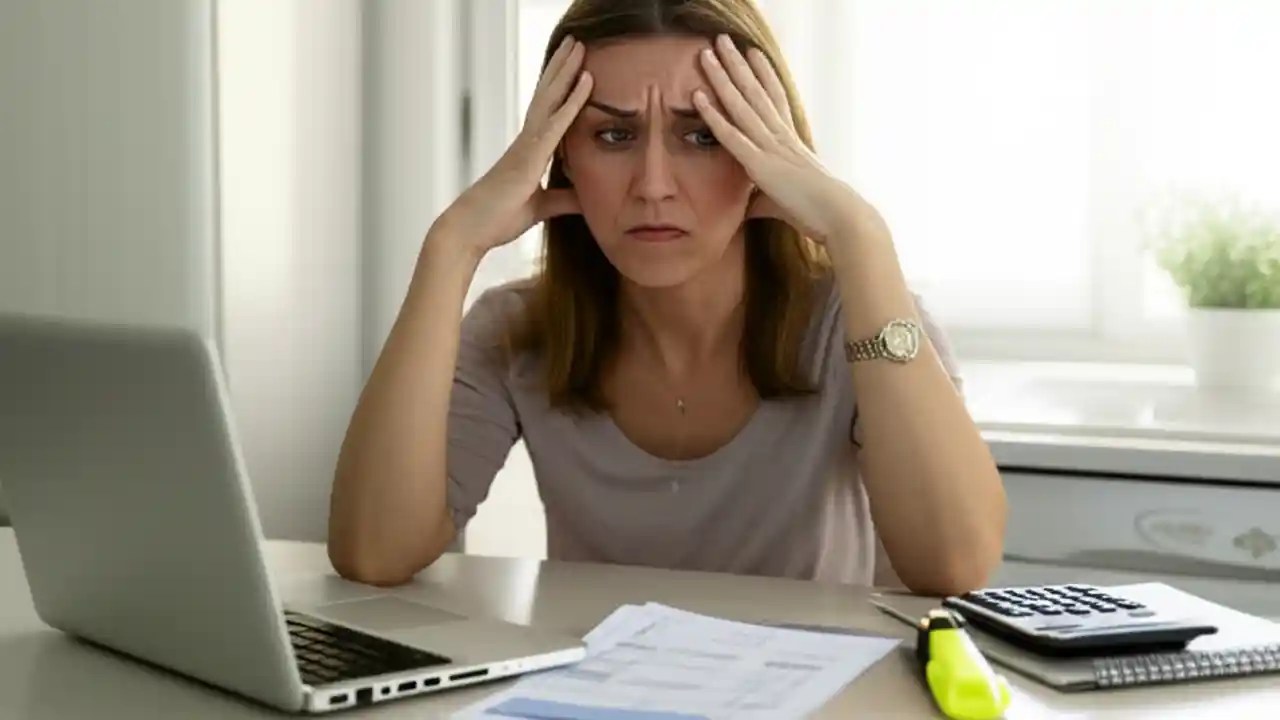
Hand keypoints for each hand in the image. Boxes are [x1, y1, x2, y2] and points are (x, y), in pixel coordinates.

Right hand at [434, 36, 592, 258]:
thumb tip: (583, 196)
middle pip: (548, 95)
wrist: (470, 230)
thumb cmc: (497, 218)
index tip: (574, 65)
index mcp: (529, 150)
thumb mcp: (540, 208)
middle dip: (562, 67)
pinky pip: (555, 123)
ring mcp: (527, 145)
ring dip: (566, 71)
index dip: (561, 87)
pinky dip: (572, 102)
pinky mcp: (528, 156)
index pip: (548, 111)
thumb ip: (562, 199)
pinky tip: (585, 83)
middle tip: (576, 40)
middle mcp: (527, 140)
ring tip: (578, 45)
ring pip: (550, 99)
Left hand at [694, 34, 888, 243]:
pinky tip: (699, 97)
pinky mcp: (761, 164)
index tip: (754, 53)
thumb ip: (763, 199)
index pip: (776, 99)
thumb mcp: (786, 201)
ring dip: (723, 77)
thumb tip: (749, 207)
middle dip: (738, 64)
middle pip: (756, 91)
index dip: (764, 74)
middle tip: (723, 39)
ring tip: (708, 52)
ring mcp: (771, 147)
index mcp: (791, 142)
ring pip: (742, 104)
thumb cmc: (819, 213)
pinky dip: (714, 115)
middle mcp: (781, 136)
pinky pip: (732, 135)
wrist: (840, 217)